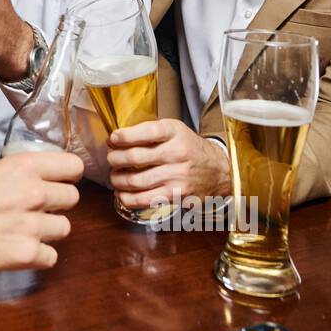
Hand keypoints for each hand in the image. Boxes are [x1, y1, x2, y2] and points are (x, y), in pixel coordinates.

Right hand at [0, 150, 83, 269]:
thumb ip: (11, 174)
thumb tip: (21, 178)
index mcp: (24, 167)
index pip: (73, 166)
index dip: (68, 175)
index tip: (60, 181)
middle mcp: (34, 193)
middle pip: (73, 198)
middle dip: (58, 204)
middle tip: (38, 209)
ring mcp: (33, 225)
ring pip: (65, 228)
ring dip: (48, 231)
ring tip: (25, 231)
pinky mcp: (28, 253)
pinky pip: (51, 256)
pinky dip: (39, 256)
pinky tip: (21, 250)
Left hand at [106, 119, 231, 210]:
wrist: (219, 170)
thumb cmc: (190, 149)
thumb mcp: (174, 130)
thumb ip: (148, 132)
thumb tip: (115, 139)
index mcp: (174, 132)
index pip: (144, 132)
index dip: (122, 136)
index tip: (113, 139)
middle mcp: (176, 153)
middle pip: (134, 157)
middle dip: (114, 159)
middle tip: (112, 159)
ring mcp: (177, 176)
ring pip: (134, 180)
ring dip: (117, 179)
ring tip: (115, 177)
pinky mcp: (176, 195)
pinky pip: (143, 199)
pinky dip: (126, 197)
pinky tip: (122, 193)